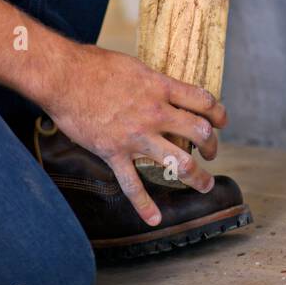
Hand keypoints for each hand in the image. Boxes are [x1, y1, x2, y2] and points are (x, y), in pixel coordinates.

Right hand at [44, 39, 227, 227]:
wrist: (64, 77)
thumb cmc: (94, 65)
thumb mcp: (133, 65)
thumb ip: (151, 81)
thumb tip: (160, 87)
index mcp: (160, 87)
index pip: (202, 101)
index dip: (218, 113)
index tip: (222, 121)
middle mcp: (155, 113)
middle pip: (199, 133)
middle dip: (213, 146)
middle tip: (213, 153)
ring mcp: (136, 136)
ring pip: (178, 163)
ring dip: (197, 177)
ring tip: (204, 184)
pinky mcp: (115, 153)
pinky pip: (133, 185)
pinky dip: (145, 206)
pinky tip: (155, 219)